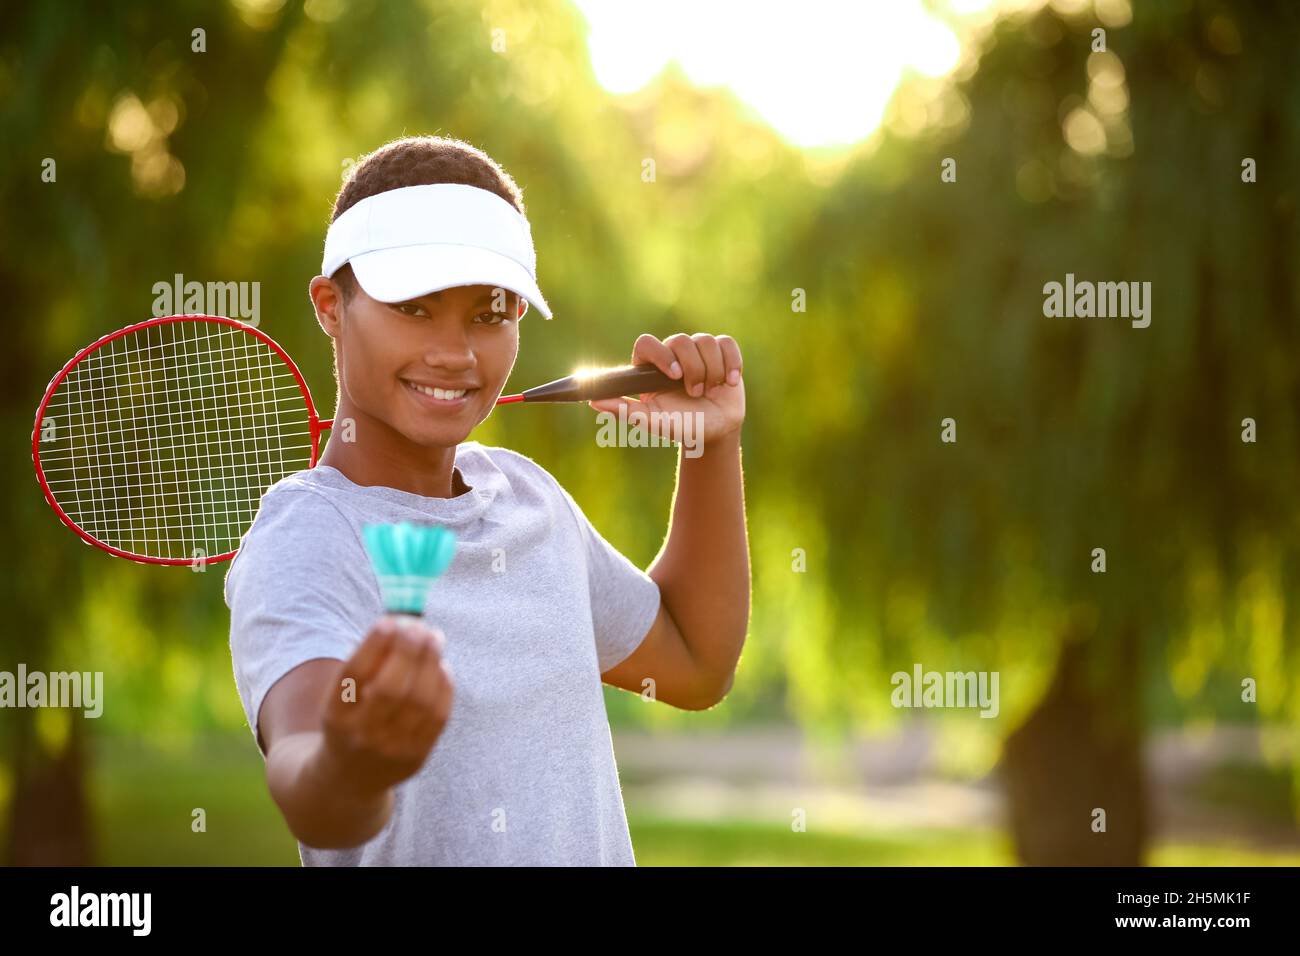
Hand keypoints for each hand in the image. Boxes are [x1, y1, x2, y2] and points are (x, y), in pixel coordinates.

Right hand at [319, 615, 453, 796]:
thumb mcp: (342, 697)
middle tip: (419, 626)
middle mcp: (360, 735)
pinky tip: (442, 667)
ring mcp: (390, 749)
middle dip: (408, 652)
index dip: (372, 646)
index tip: (388, 621)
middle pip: (390, 689)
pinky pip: (437, 717)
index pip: (353, 677)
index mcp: (335, 717)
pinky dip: (443, 687)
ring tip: (434, 639)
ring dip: (431, 663)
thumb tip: (402, 621)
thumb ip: (367, 664)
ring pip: (419, 702)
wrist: (348, 781)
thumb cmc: (350, 721)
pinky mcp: (416, 757)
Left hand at [587, 332, 744, 446]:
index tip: (674, 375)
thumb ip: (625, 411)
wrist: (715, 432)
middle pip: (680, 340)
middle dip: (692, 369)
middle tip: (694, 393)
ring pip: (705, 341)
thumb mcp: (654, 421)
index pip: (646, 343)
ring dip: (712, 371)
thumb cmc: (681, 426)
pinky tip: (730, 382)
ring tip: (711, 391)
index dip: (660, 354)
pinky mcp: (722, 352)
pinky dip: (732, 363)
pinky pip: (727, 344)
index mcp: (651, 367)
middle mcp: (673, 354)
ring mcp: (698, 351)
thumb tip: (593, 401)